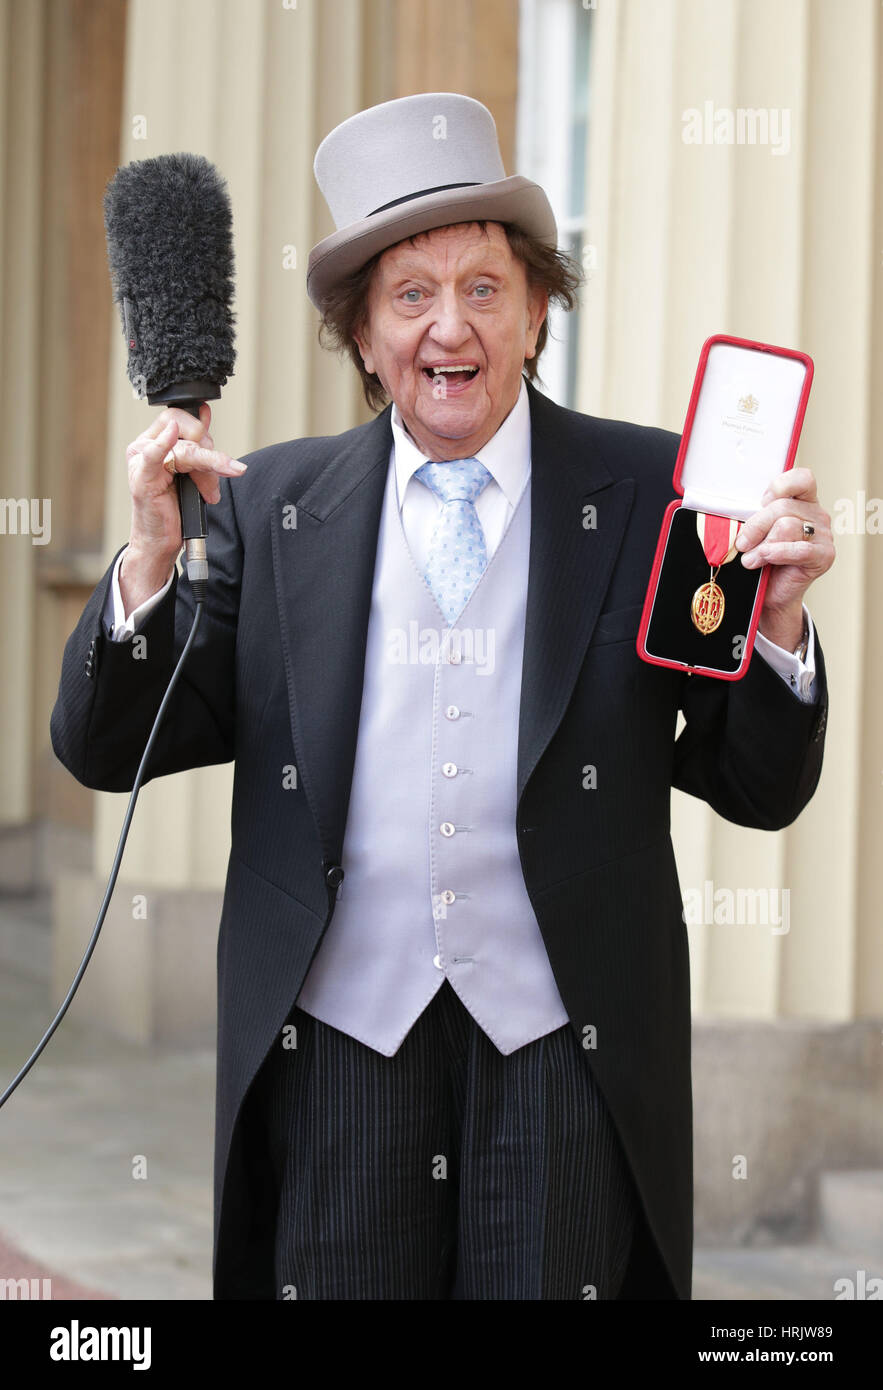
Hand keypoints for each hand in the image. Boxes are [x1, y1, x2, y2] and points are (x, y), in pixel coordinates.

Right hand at [125, 403, 246, 562]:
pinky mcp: (142, 477)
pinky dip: (163, 443)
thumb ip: (196, 441)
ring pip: (185, 450)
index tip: (215, 459)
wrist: (160, 538)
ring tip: (210, 493)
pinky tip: (171, 433)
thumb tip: (205, 412)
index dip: (204, 435)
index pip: (185, 418)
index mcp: (156, 438)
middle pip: (189, 433)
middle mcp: (145, 444)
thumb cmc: (174, 505)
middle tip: (211, 485)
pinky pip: (154, 454)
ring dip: (207, 473)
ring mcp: (141, 460)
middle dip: (209, 458)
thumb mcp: (191, 468)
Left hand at [734, 467, 833, 646]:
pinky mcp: (825, 556)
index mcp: (803, 502)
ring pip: (786, 526)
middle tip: (742, 544)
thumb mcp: (756, 532)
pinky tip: (762, 560)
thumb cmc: (763, 560)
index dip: (779, 487)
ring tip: (752, 559)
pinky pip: (799, 549)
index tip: (761, 503)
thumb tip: (736, 513)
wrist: (771, 594)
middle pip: (782, 507)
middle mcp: (816, 515)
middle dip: (755, 526)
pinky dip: (776, 554)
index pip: (801, 478)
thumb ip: (755, 516)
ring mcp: (823, 535)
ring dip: (762, 545)